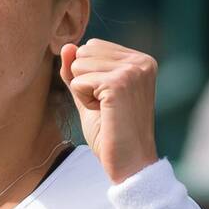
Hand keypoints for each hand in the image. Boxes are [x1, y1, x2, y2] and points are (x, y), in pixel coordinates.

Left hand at [59, 39, 159, 183]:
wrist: (129, 163)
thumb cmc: (111, 133)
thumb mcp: (89, 96)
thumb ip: (78, 72)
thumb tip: (67, 46)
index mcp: (140, 60)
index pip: (92, 46)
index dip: (89, 76)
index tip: (108, 100)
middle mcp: (141, 61)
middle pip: (84, 51)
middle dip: (85, 81)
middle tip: (105, 107)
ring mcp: (133, 70)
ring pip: (79, 64)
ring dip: (84, 92)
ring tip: (105, 110)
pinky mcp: (120, 83)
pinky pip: (79, 81)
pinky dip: (84, 100)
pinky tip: (103, 113)